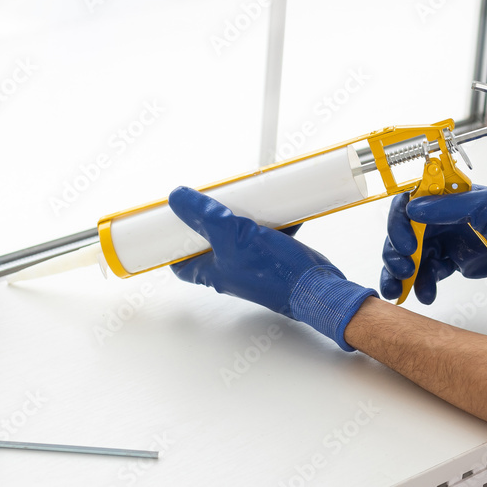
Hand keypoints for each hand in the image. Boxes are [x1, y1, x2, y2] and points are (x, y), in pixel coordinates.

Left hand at [168, 186, 376, 350]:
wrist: (317, 287)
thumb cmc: (276, 273)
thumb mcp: (233, 235)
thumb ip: (205, 216)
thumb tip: (178, 199)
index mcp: (213, 272)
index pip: (180, 264)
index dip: (172, 246)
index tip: (169, 226)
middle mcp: (231, 271)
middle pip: (209, 245)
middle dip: (211, 222)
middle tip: (212, 203)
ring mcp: (253, 266)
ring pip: (238, 238)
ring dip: (242, 219)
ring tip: (244, 200)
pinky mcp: (274, 260)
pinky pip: (265, 236)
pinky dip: (269, 222)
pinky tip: (276, 209)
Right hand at [380, 185, 486, 303]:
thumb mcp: (486, 209)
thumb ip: (449, 206)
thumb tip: (414, 208)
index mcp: (449, 198)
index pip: (409, 203)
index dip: (400, 223)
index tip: (407, 244)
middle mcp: (444, 218)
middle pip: (404, 232)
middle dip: (396, 252)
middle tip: (404, 269)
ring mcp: (448, 241)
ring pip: (412, 256)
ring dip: (402, 273)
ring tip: (402, 288)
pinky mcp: (454, 262)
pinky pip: (427, 273)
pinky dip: (421, 284)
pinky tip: (425, 295)